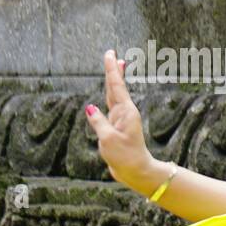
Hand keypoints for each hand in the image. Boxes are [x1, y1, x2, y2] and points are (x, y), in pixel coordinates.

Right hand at [84, 49, 154, 185]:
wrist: (135, 171)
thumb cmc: (124, 156)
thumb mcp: (108, 139)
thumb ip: (99, 122)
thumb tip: (90, 108)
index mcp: (125, 112)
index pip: (116, 86)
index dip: (112, 69)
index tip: (111, 54)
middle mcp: (124, 113)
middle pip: (116, 87)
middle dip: (114, 70)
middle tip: (113, 54)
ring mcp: (121, 120)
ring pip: (114, 96)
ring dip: (114, 81)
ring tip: (116, 66)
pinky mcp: (116, 127)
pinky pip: (110, 108)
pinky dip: (109, 97)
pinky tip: (109, 93)